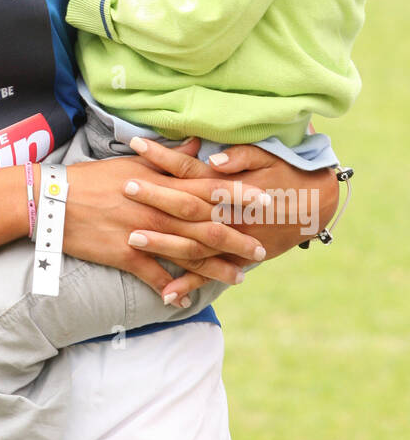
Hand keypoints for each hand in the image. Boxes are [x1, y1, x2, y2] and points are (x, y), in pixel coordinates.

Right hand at [62, 138, 270, 305]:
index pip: (209, 189)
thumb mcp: (132, 163)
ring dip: (216, 267)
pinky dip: (171, 290)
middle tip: (261, 250)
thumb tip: (199, 145)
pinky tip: (184, 300)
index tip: (265, 202)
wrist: (51, 200)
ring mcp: (143, 235)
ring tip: (239, 277)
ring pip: (189, 255)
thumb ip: (169, 159)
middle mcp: (158, 210)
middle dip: (237, 238)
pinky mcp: (126, 256)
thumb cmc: (92, 178)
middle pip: (207, 225)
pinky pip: (155, 277)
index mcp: (161, 185)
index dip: (239, 196)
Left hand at [123, 139, 338, 298]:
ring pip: (192, 244)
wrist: (315, 206)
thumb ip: (241, 157)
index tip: (137, 144)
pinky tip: (165, 294)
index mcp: (231, 187)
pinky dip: (189, 284)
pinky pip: (210, 274)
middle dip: (154, 198)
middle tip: (124, 188)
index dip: (163, 157)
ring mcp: (232, 240)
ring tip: (130, 240)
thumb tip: (214, 160)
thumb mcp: (269, 158)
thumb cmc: (287, 174)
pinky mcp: (237, 259)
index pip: (190, 170)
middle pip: (185, 207)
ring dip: (162, 244)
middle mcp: (229, 215)